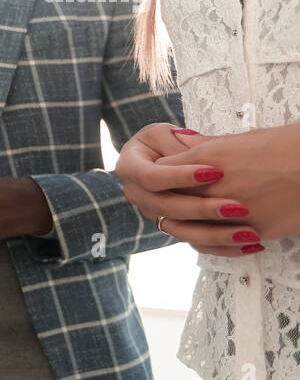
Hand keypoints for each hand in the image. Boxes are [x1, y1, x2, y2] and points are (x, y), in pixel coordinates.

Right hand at [115, 123, 257, 255]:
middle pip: (166, 208)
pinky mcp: (172, 226)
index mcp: (130, 168)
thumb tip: (190, 146)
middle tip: (237, 207)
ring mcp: (153, 214)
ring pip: (181, 231)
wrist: (162, 158)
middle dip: (202, 209)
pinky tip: (249, 245)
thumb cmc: (164, 141)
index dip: (180, 177)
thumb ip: (178, 144)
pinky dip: (223, 246)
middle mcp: (137, 195)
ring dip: (216, 234)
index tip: (215, 172)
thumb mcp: (165, 133)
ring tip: (248, 233)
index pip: (151, 177)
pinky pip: (194, 242)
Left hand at [158, 125, 299, 242]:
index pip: (164, 169)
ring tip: (193, 221)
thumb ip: (205, 144)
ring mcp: (234, 213)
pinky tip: (220, 236)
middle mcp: (217, 186)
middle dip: (168, 200)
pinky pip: (219, 245)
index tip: (164, 174)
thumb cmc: (287, 145)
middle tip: (171, 200)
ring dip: (189, 225)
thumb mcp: (243, 138)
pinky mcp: (255, 231)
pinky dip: (215, 242)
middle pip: (172, 200)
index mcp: (210, 158)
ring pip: (191, 228)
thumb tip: (179, 139)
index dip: (162, 173)